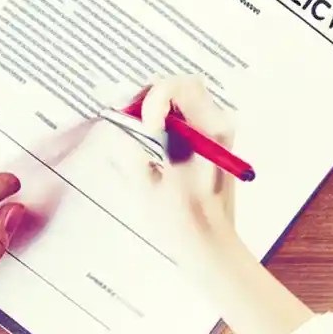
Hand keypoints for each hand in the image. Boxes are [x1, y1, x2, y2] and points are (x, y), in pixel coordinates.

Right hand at [113, 76, 312, 333]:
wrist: (211, 246)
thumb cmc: (180, 221)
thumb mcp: (146, 183)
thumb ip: (129, 146)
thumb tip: (114, 120)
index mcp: (209, 131)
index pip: (178, 87)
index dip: (152, 98)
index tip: (142, 125)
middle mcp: (218, 123)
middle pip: (182, 86)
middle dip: (151, 96)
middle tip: (128, 118)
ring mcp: (218, 131)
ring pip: (183, 98)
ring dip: (156, 106)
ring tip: (134, 129)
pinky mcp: (212, 141)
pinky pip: (186, 115)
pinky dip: (164, 118)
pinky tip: (148, 138)